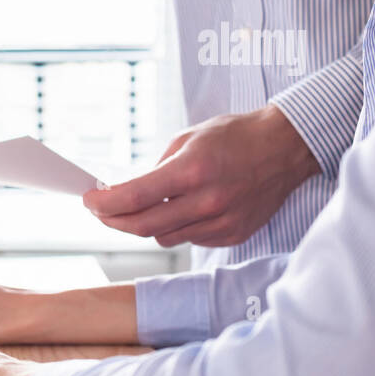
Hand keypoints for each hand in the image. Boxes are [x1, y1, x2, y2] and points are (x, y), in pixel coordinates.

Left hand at [82, 105, 320, 246]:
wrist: (286, 148)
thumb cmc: (235, 136)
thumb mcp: (187, 140)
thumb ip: (155, 169)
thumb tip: (123, 191)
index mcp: (192, 171)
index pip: (134, 198)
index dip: (104, 204)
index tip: (88, 201)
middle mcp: (207, 201)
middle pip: (142, 226)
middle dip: (113, 220)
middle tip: (101, 211)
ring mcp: (222, 222)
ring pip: (164, 237)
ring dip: (145, 225)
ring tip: (142, 207)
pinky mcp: (232, 234)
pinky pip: (189, 239)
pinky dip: (176, 227)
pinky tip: (180, 210)